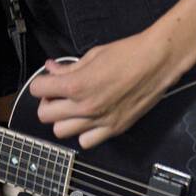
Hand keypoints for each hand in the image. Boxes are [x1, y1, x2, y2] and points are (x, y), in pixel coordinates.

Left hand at [28, 31, 175, 148]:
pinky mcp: (114, 129)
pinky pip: (86, 141)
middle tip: (58, 94)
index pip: (38, 90)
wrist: (157, 62)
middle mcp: (84, 107)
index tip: (47, 81)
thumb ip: (69, 67)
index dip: (40, 84)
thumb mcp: (93, 55)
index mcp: (76, 85)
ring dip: (62, 119)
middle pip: (44, 115)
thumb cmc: (128, 53)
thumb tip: (52, 69)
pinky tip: (89, 120)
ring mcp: (99, 121)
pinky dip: (83, 132)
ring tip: (73, 108)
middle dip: (47, 102)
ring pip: (61, 132)